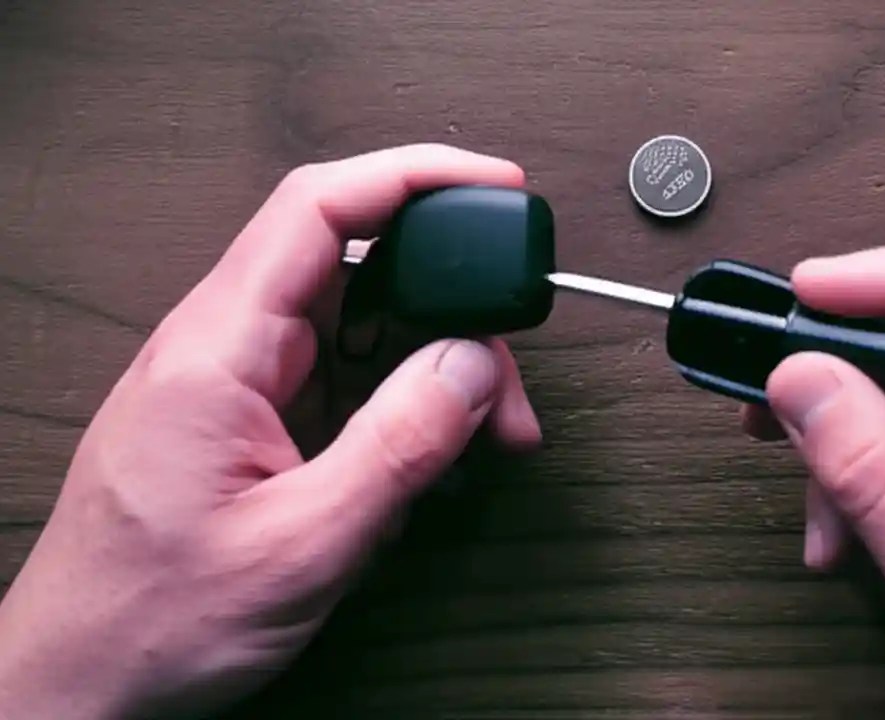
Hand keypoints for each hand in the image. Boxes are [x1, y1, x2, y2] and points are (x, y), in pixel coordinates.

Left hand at [0, 144, 540, 718]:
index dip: (414, 177)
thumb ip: (398, 447)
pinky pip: (345, 380)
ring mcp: (239, 381)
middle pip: (361, 270)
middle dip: (450, 314)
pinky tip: (416, 467)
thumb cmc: (154, 621)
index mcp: (217, 351)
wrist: (82, 682)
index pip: (319, 208)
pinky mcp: (252, 417)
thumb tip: (472, 363)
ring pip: (362, 330)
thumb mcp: (302, 543)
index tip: (493, 184)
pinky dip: (398, 411)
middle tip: (501, 388)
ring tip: (473, 441)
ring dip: (430, 374)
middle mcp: (224, 347)